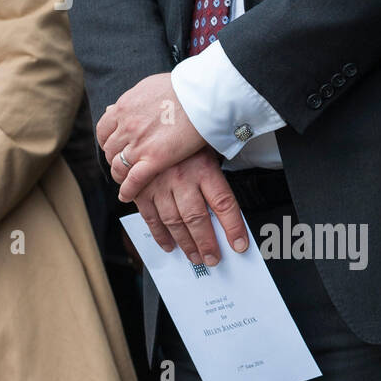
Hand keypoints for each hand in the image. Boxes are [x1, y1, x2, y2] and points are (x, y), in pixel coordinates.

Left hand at [97, 74, 204, 202]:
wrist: (201, 95)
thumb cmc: (182, 87)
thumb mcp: (150, 86)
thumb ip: (136, 98)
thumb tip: (129, 102)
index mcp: (124, 107)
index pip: (104, 130)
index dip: (108, 140)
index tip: (115, 145)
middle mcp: (126, 126)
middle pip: (110, 149)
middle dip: (114, 157)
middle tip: (121, 163)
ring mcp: (138, 144)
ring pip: (118, 165)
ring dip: (119, 174)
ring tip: (124, 180)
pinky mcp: (154, 159)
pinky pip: (133, 179)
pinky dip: (128, 189)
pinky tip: (126, 196)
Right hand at [132, 147, 248, 265]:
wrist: (149, 122)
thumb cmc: (184, 137)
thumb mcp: (207, 147)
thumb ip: (217, 175)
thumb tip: (229, 210)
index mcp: (202, 166)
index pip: (223, 202)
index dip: (233, 227)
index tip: (239, 245)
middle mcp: (181, 177)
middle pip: (197, 218)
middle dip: (207, 243)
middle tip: (213, 259)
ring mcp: (159, 184)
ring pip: (174, 221)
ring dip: (186, 243)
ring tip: (195, 257)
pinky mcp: (141, 189)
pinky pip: (151, 217)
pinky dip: (160, 235)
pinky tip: (169, 245)